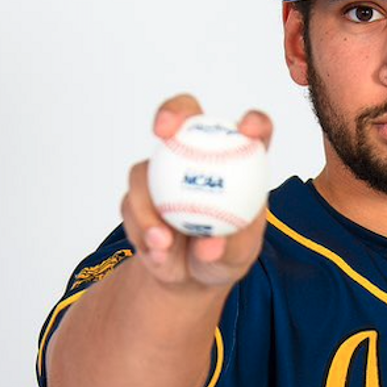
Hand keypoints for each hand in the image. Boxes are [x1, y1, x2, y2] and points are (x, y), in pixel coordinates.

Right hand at [120, 94, 272, 289]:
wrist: (190, 274)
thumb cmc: (225, 253)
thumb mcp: (237, 256)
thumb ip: (228, 248)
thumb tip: (210, 247)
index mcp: (239, 159)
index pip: (253, 128)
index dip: (254, 121)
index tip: (249, 130)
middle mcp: (199, 153)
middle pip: (184, 115)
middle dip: (171, 111)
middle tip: (163, 130)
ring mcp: (164, 170)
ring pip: (145, 169)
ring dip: (148, 205)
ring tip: (162, 241)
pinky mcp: (139, 193)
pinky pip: (131, 205)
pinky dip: (142, 230)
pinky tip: (157, 252)